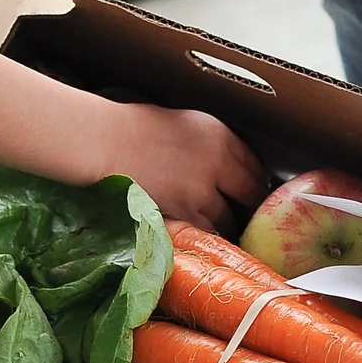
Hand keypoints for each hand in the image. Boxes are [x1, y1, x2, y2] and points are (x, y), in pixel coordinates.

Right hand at [114, 105, 263, 231]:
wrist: (105, 142)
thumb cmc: (135, 128)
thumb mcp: (185, 124)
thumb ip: (211, 144)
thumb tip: (228, 166)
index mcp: (219, 134)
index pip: (255, 164)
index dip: (257, 181)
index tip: (255, 190)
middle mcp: (217, 161)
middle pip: (250, 193)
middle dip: (249, 207)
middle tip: (247, 215)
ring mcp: (200, 191)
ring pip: (228, 219)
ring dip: (227, 226)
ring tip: (223, 231)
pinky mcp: (182, 213)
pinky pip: (205, 232)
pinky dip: (205, 236)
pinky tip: (203, 238)